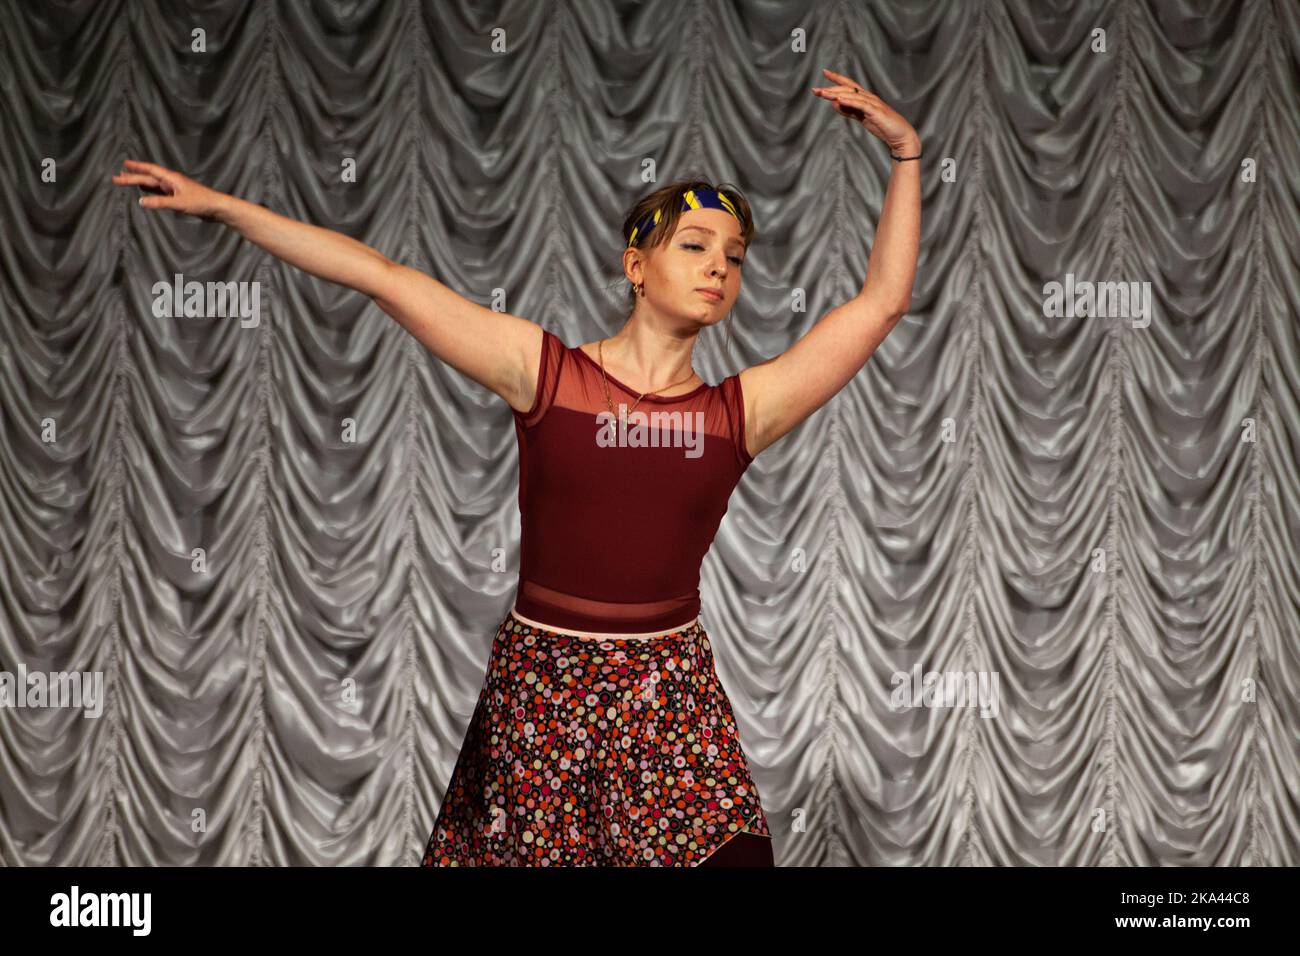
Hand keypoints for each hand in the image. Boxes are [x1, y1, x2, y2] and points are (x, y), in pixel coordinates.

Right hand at [110, 160, 229, 220]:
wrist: (218, 208)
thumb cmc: (201, 203)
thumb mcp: (179, 204)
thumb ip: (160, 202)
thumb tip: (140, 202)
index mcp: (171, 179)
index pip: (150, 170)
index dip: (137, 167)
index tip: (124, 164)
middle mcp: (171, 181)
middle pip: (148, 178)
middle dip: (132, 177)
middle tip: (116, 178)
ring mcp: (174, 189)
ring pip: (152, 184)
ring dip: (139, 183)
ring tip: (125, 180)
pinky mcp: (178, 197)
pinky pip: (159, 192)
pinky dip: (150, 191)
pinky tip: (144, 192)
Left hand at [812, 68, 919, 153]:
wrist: (900, 136)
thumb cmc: (882, 126)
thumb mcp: (861, 117)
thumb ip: (849, 110)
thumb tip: (835, 104)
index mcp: (865, 98)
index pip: (849, 85)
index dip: (837, 78)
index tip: (824, 72)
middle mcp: (869, 97)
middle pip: (847, 89)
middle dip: (831, 88)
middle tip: (815, 90)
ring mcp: (873, 104)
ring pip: (852, 95)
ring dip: (837, 94)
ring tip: (823, 94)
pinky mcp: (876, 112)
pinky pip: (861, 105)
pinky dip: (850, 101)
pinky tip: (839, 100)